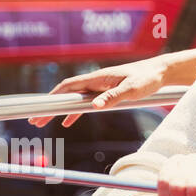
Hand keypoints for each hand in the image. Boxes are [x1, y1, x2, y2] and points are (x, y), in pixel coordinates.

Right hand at [33, 57, 168, 127]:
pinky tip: (67, 122)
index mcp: (98, 77)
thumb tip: (94, 106)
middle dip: (49, 106)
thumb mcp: (132, 89)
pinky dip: (74, 112)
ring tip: (43, 123)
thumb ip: (113, 97)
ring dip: (58, 111)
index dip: (52, 96)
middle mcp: (95, 81)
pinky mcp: (107, 92)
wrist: (161, 72)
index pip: (68, 86)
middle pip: (66, 94)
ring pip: (74, 99)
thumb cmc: (148, 78)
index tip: (38, 107)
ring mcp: (100, 86)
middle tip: (34, 121)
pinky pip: (85, 103)